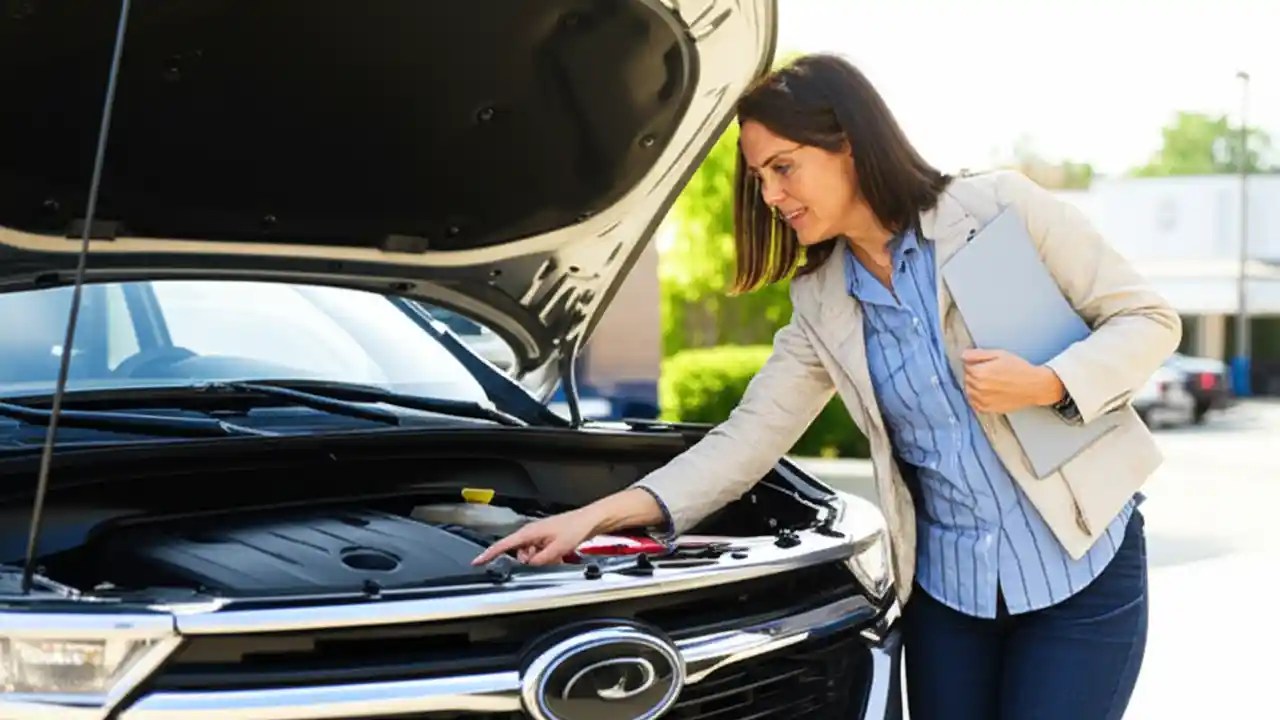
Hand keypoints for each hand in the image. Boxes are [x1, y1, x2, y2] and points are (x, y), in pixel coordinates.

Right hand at [471, 508, 601, 566]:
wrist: (590, 520)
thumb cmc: (576, 527)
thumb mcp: (558, 548)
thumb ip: (541, 560)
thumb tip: (530, 566)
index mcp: (529, 532)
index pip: (504, 544)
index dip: (489, 554)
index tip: (476, 562)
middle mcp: (531, 533)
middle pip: (518, 553)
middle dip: (528, 561)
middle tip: (545, 560)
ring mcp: (538, 536)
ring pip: (530, 555)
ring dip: (539, 560)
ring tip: (556, 556)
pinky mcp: (546, 539)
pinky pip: (540, 553)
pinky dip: (546, 557)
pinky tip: (558, 555)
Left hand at [962, 348, 1063, 414]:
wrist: (1035, 386)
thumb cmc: (1020, 370)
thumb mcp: (999, 354)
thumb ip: (978, 354)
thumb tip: (963, 355)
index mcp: (979, 373)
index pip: (965, 365)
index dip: (975, 362)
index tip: (984, 363)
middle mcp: (978, 388)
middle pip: (966, 378)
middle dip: (974, 374)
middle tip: (990, 372)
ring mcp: (982, 400)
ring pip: (969, 391)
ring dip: (975, 386)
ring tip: (992, 382)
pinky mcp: (987, 409)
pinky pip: (974, 403)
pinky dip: (978, 398)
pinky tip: (989, 392)